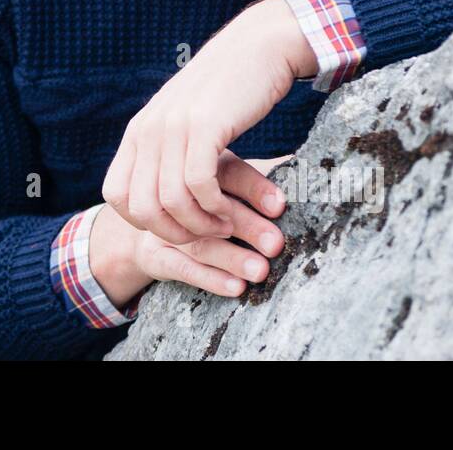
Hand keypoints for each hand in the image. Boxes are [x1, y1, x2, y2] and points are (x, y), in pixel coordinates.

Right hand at [91, 153, 289, 307]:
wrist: (147, 213)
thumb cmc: (204, 194)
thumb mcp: (228, 176)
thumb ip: (261, 175)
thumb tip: (304, 169)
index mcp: (200, 165)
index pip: (228, 172)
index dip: (255, 188)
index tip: (279, 206)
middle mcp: (179, 192)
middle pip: (213, 209)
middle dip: (247, 226)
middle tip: (275, 244)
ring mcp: (163, 224)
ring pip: (197, 241)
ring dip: (231, 257)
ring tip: (260, 270)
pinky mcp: (153, 253)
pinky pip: (180, 267)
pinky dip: (210, 278)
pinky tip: (236, 287)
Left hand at [101, 0, 315, 244]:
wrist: (259, 48)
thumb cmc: (228, 91)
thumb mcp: (183, 118)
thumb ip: (165, 148)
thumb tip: (158, 190)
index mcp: (139, 130)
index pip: (116, 194)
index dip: (143, 221)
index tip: (176, 224)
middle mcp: (149, 129)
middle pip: (141, 207)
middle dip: (174, 232)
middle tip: (205, 233)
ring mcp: (174, 127)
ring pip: (172, 202)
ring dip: (200, 224)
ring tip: (222, 224)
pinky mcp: (205, 126)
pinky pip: (200, 185)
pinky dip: (215, 208)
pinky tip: (229, 209)